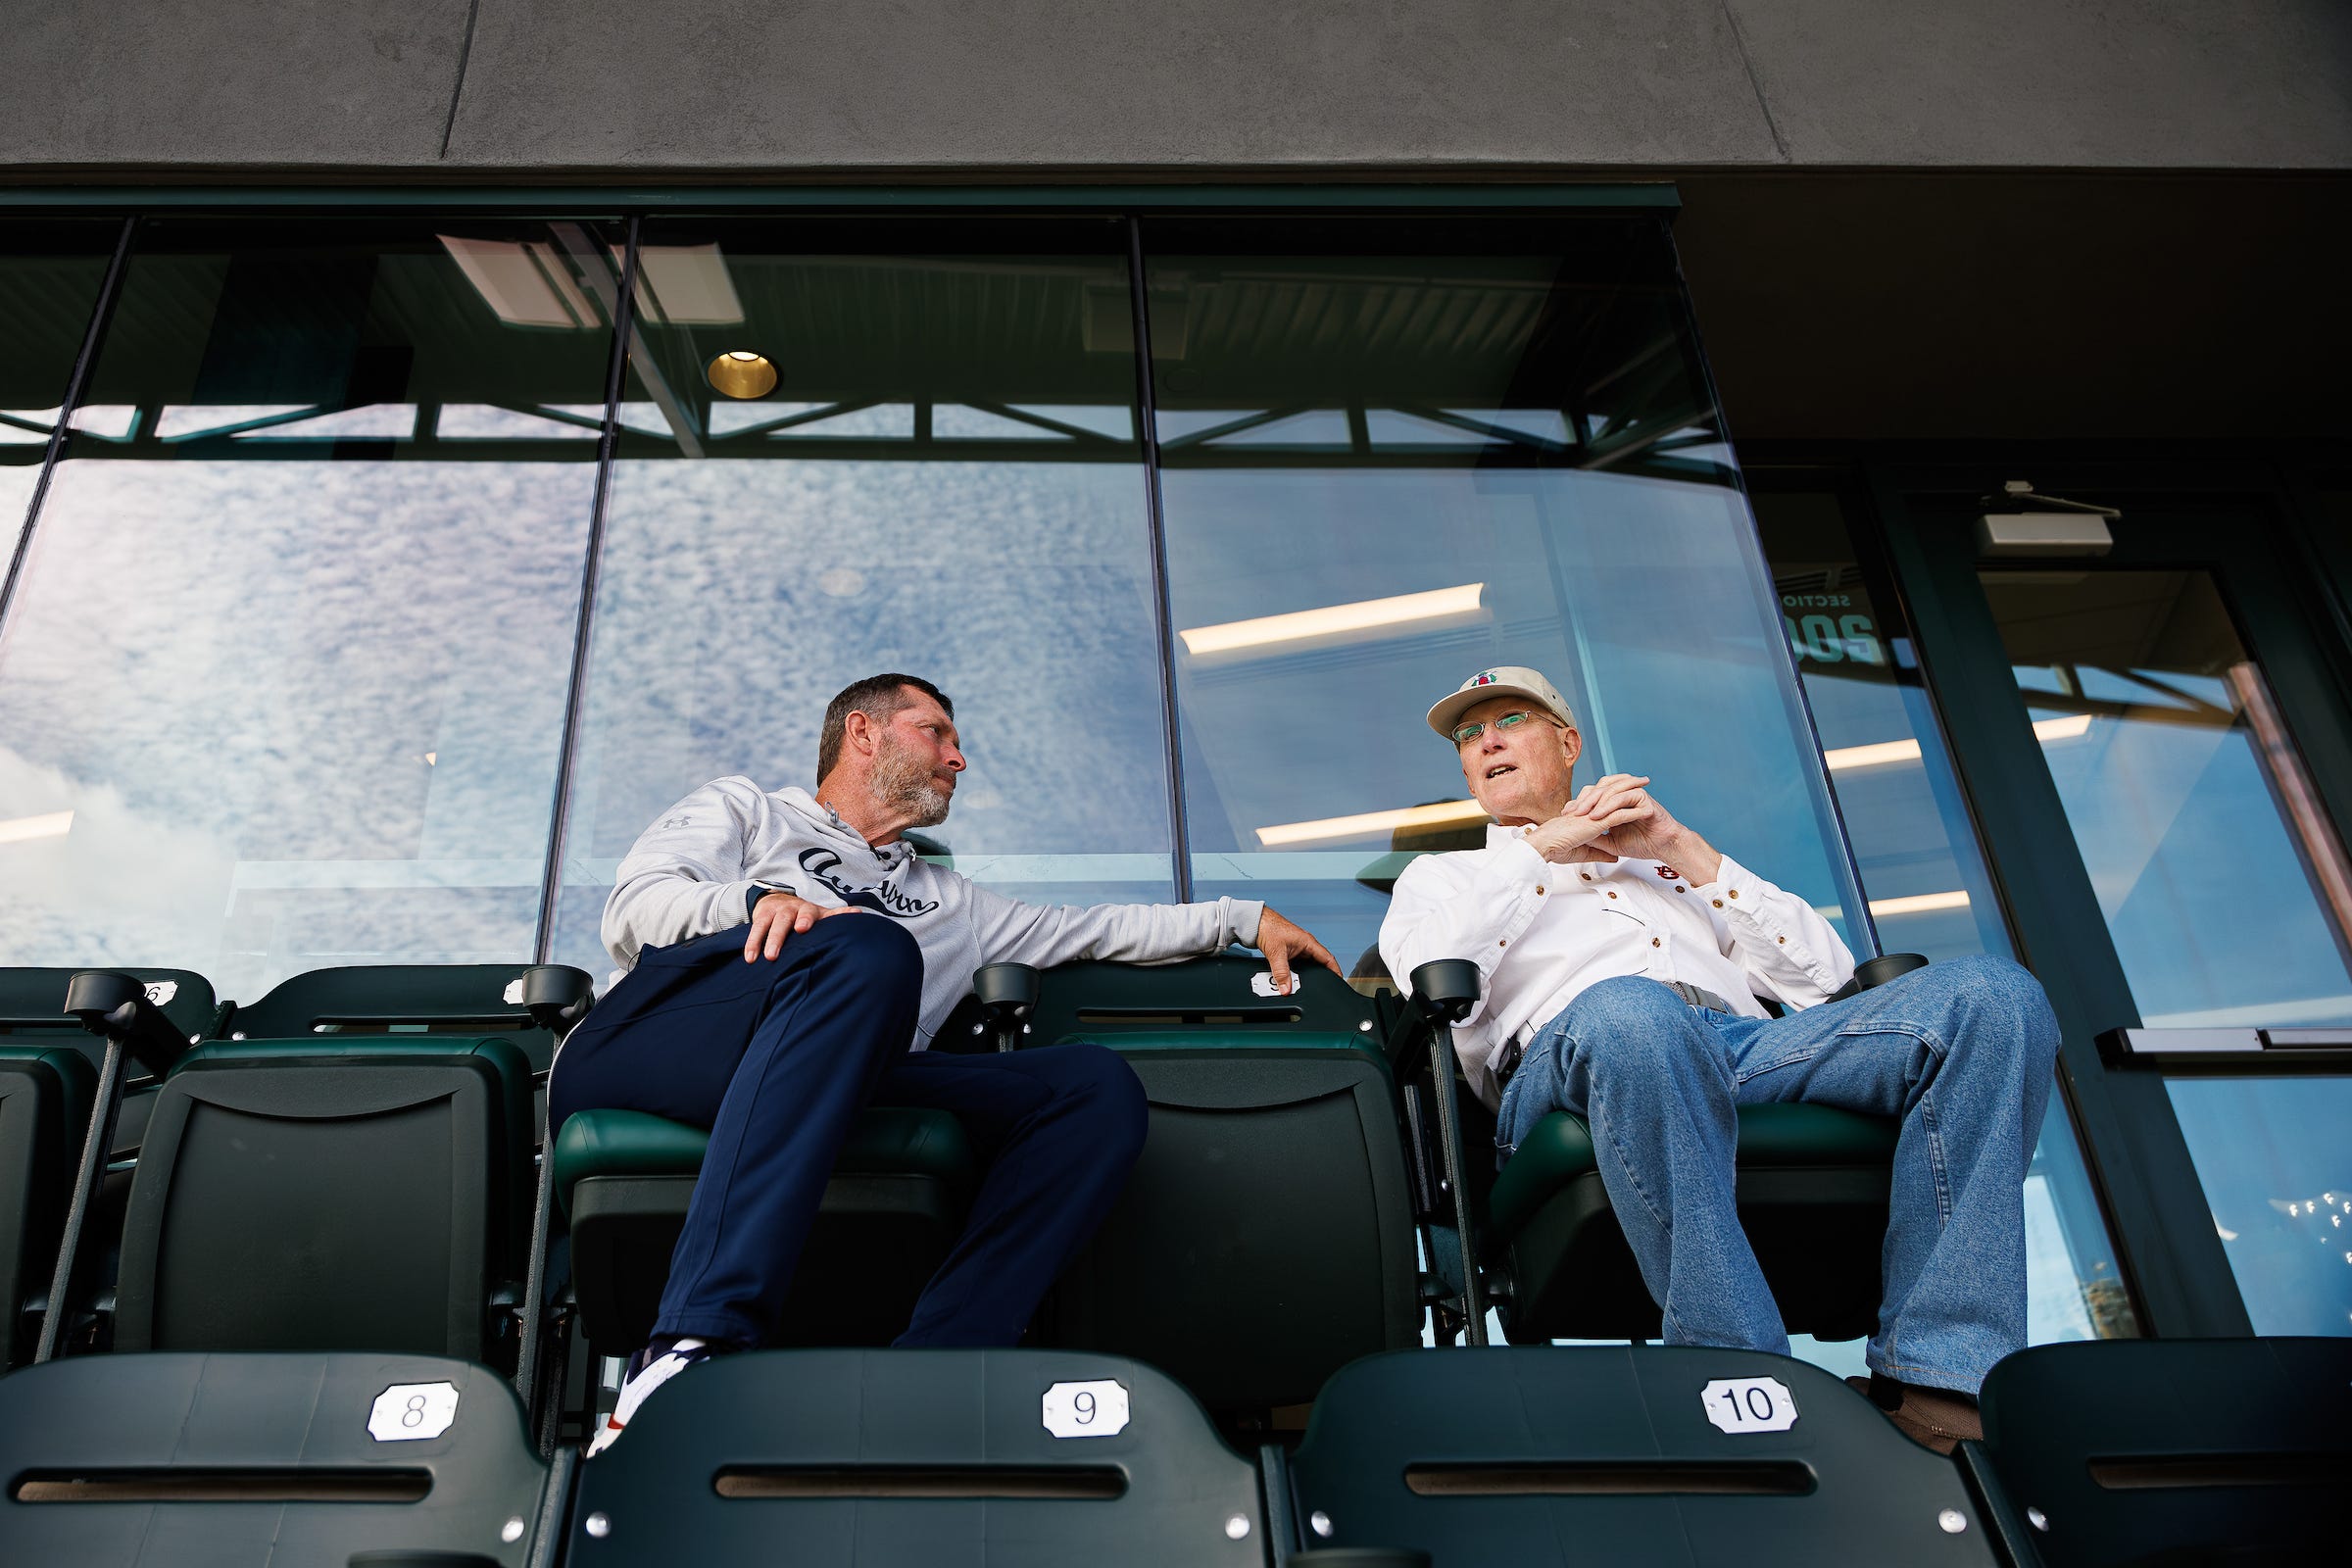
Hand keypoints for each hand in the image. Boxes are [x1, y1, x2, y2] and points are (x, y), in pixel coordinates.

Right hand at [744, 891, 854, 961]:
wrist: (778, 900)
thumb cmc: (805, 914)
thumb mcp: (820, 914)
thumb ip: (837, 916)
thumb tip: (859, 914)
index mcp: (810, 910)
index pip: (811, 913)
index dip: (808, 920)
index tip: (804, 929)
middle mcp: (793, 909)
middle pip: (788, 920)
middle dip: (784, 934)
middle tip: (779, 951)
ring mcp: (777, 912)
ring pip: (771, 925)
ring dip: (767, 940)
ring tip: (767, 958)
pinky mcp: (762, 916)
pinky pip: (756, 930)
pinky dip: (752, 944)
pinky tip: (750, 958)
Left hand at [1255, 905, 1342, 994]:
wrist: (1255, 922)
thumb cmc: (1269, 927)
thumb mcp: (1276, 953)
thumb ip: (1281, 972)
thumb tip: (1286, 988)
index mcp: (1308, 942)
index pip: (1328, 959)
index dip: (1336, 971)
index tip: (1339, 982)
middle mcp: (1305, 945)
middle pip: (1317, 965)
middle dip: (1317, 977)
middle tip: (1316, 988)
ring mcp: (1297, 949)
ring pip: (1305, 966)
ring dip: (1303, 975)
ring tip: (1300, 985)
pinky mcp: (1289, 952)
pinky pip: (1296, 966)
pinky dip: (1294, 973)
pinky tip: (1289, 979)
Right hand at [1523, 773, 1650, 864]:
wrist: (1545, 847)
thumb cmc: (1556, 848)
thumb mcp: (1585, 852)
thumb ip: (1601, 852)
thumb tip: (1615, 856)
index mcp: (1585, 814)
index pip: (1605, 799)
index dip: (1617, 792)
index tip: (1629, 790)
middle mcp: (1590, 809)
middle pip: (1612, 791)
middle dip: (1627, 783)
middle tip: (1641, 779)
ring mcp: (1593, 813)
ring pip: (1617, 798)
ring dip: (1634, 791)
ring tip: (1647, 785)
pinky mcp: (1596, 821)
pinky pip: (1620, 815)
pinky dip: (1635, 812)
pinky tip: (1647, 810)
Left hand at [1541, 773, 1722, 879]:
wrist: (1662, 847)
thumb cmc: (1641, 843)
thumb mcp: (1610, 842)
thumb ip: (1595, 837)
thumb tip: (1575, 837)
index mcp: (1615, 800)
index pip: (1593, 794)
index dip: (1578, 802)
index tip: (1564, 814)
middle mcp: (1623, 793)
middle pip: (1599, 788)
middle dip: (1583, 800)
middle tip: (1570, 813)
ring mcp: (1634, 793)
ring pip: (1610, 789)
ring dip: (1595, 802)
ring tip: (1583, 816)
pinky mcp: (1644, 797)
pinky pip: (1624, 797)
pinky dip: (1610, 805)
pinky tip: (1600, 816)